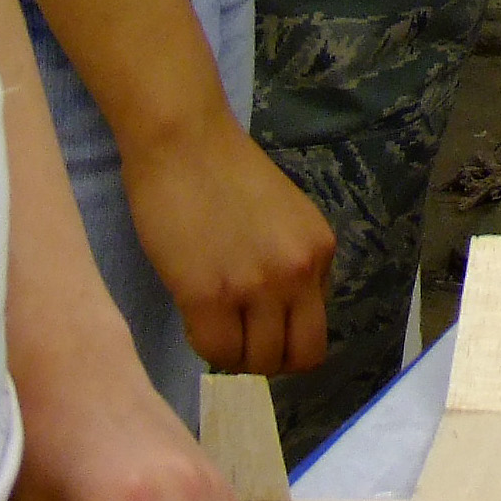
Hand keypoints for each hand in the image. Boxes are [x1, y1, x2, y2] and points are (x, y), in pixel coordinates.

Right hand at [124, 110, 333, 375]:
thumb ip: (293, 262)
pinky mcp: (208, 297)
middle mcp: (297, 272)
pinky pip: (215, 353)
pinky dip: (204, 345)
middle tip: (240, 337)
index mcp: (319, 250)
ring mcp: (254, 287)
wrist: (182, 138)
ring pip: (255, 363)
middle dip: (268, 359)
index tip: (262, 327)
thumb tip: (284, 318)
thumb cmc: (225, 168)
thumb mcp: (286, 217)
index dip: (286, 337)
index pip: (316, 331)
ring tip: (214, 321)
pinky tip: (194, 315)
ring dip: (234, 352)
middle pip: (298, 358)